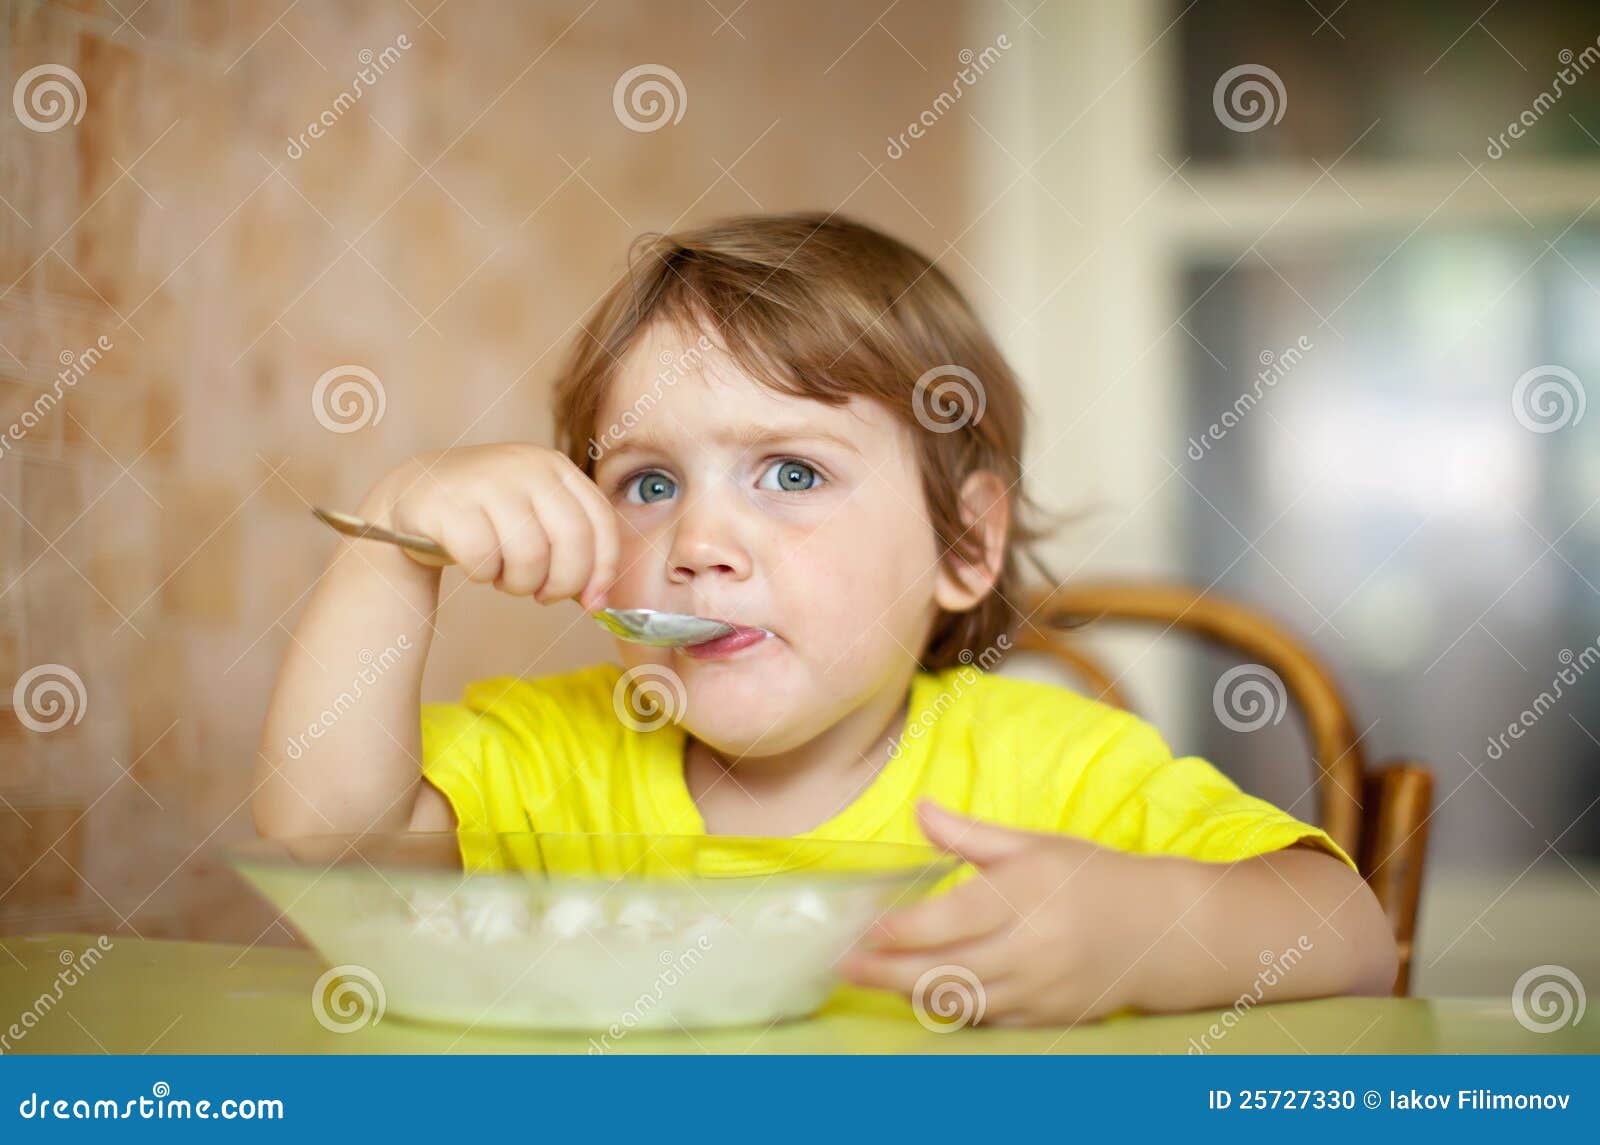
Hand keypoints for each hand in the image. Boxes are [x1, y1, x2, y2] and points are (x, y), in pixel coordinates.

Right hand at [360, 444, 619, 608]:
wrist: (415, 494)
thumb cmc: (487, 516)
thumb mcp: (536, 516)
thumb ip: (572, 548)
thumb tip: (599, 601)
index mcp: (556, 466)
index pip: (600, 522)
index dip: (603, 570)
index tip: (592, 602)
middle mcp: (526, 466)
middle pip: (572, 540)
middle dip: (563, 583)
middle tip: (543, 595)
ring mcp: (486, 481)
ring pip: (530, 555)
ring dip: (520, 583)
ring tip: (504, 576)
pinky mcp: (448, 504)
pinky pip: (484, 560)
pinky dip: (483, 575)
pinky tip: (476, 565)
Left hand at [838, 800, 1184, 1026]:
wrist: (1160, 931)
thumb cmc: (1090, 877)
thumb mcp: (1033, 844)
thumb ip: (970, 835)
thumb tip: (919, 808)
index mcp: (1025, 895)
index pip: (952, 918)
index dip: (904, 928)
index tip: (867, 927)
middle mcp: (1030, 946)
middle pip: (947, 967)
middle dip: (889, 969)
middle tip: (847, 965)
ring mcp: (1037, 988)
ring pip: (961, 1000)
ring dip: (911, 992)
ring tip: (871, 978)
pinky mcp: (1045, 1017)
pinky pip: (987, 1020)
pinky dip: (951, 1010)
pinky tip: (921, 996)